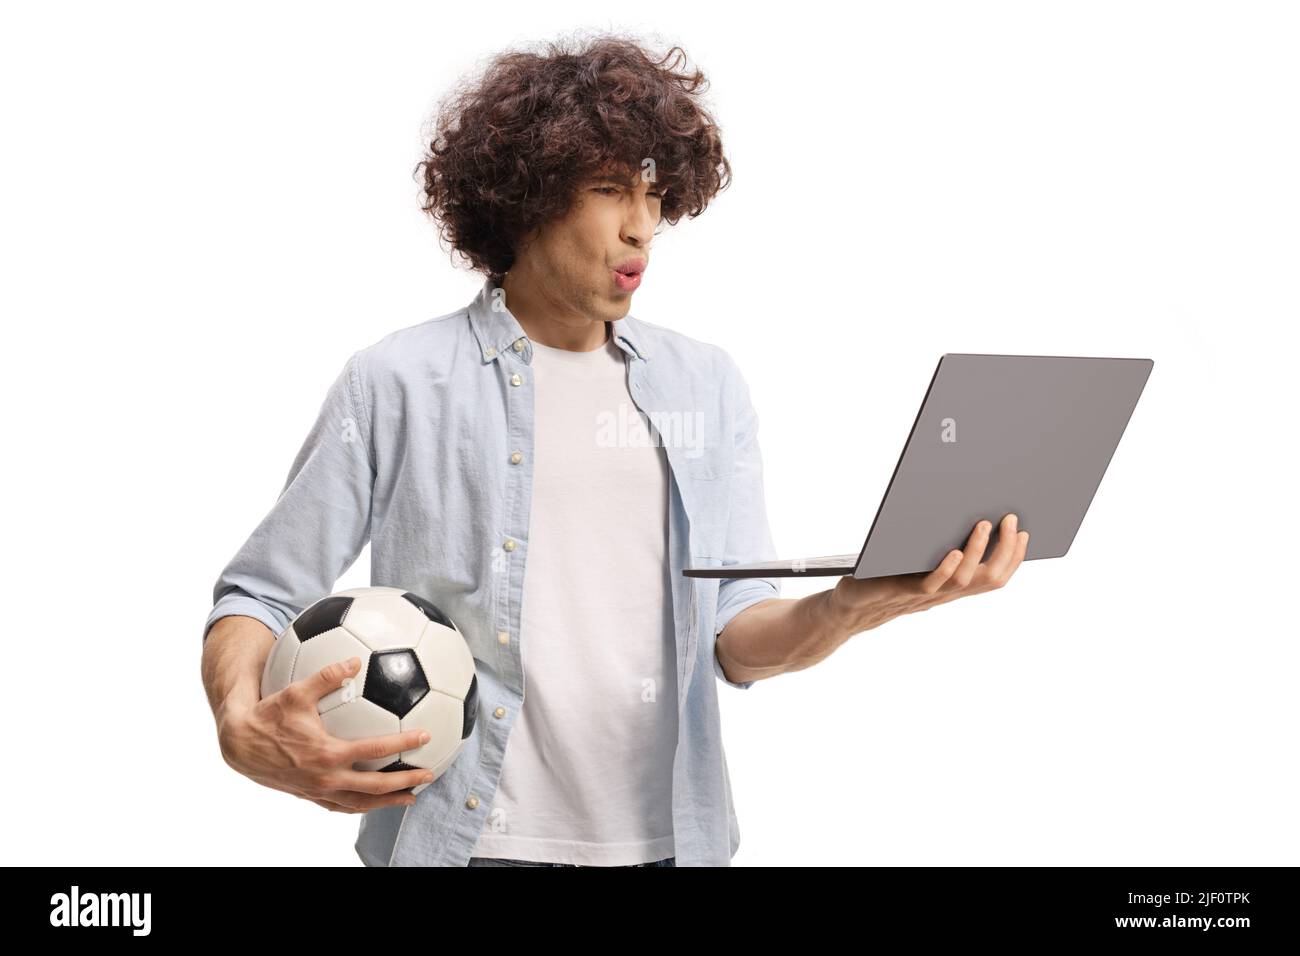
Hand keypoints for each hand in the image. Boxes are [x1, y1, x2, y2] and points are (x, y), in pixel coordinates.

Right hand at [217, 656, 436, 813]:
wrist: (238, 744)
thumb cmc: (268, 715)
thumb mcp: (295, 691)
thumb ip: (327, 677)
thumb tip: (354, 660)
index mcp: (327, 753)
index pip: (375, 749)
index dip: (403, 744)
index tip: (425, 737)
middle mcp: (326, 777)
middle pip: (375, 786)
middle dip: (404, 782)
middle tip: (428, 775)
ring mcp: (317, 790)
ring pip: (359, 803)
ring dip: (387, 801)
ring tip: (410, 797)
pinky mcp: (309, 796)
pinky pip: (340, 806)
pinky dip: (361, 805)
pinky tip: (373, 800)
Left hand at [830, 513, 1029, 628]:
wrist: (853, 604)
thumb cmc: (887, 577)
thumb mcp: (921, 560)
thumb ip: (944, 545)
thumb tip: (966, 514)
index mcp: (954, 585)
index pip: (995, 577)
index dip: (1014, 557)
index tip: (1025, 532)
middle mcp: (946, 593)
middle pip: (988, 578)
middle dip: (1004, 549)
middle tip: (1010, 520)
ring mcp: (926, 594)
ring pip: (963, 580)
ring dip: (977, 551)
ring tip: (982, 525)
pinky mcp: (902, 590)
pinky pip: (930, 584)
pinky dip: (944, 569)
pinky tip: (952, 551)